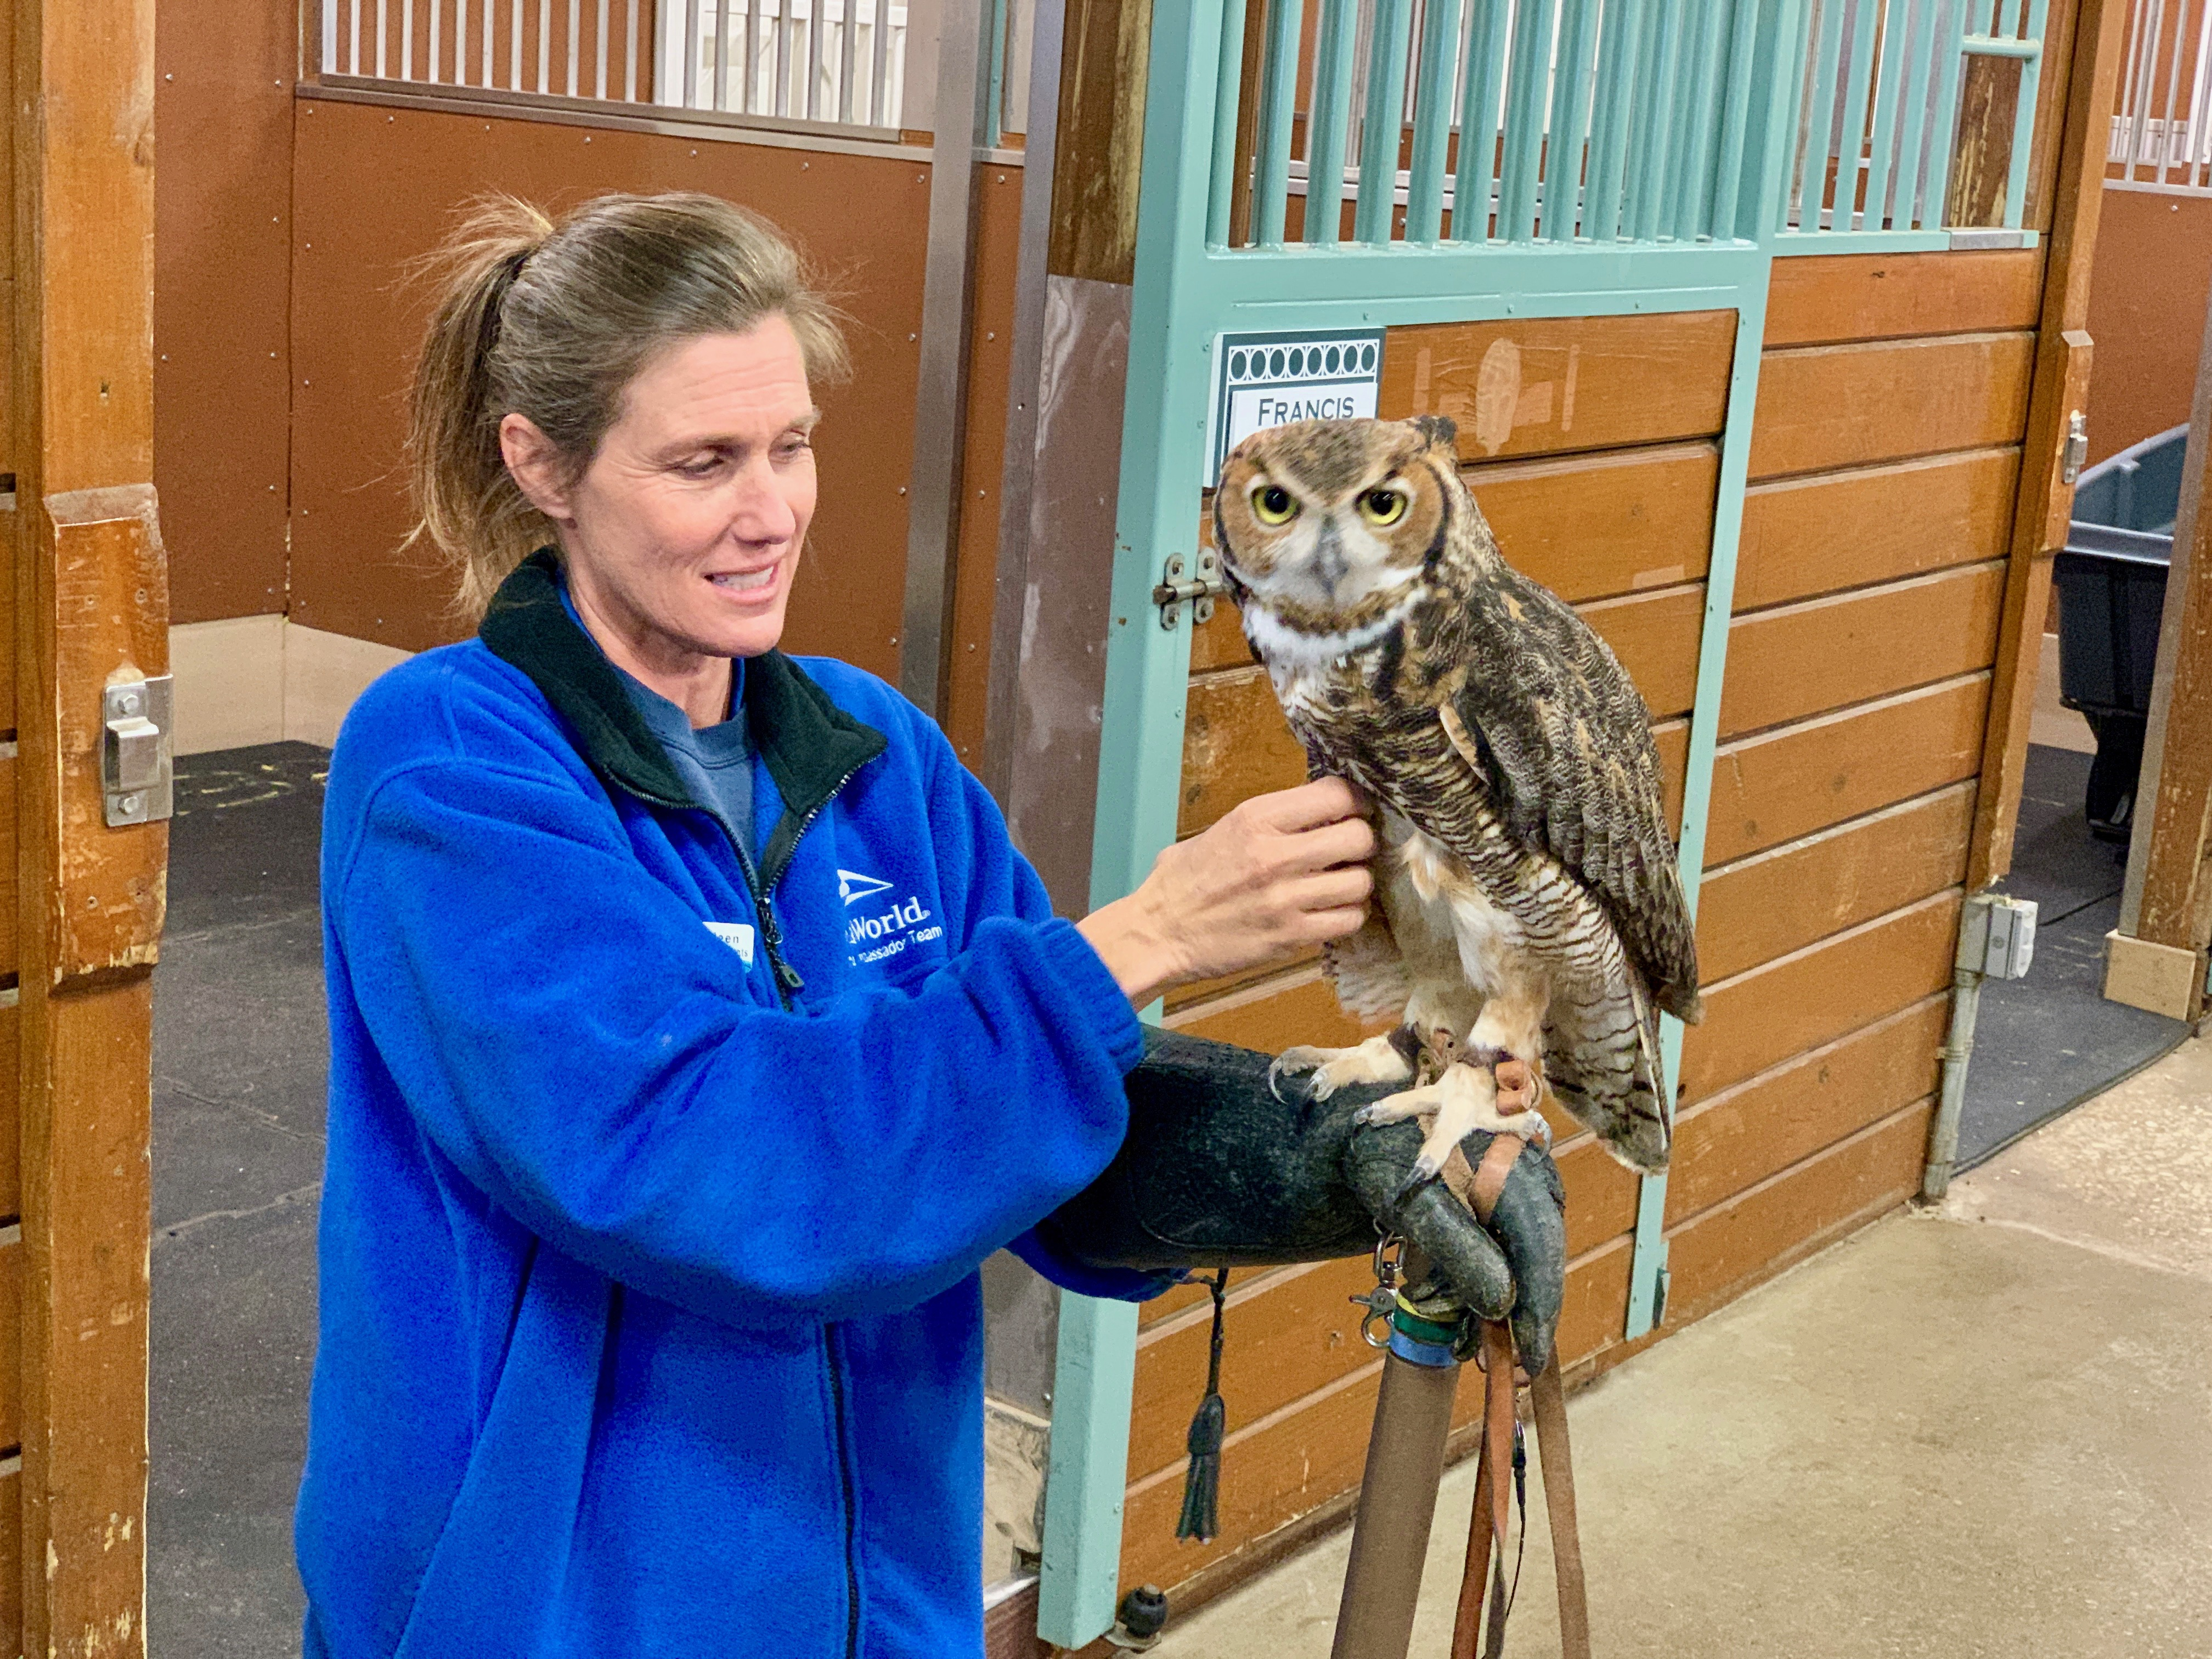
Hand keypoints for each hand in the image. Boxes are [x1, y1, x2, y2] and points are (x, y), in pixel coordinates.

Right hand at [1077, 778, 1374, 1006]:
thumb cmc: (1181, 882)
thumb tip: (1313, 812)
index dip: (1353, 802)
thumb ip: (1268, 821)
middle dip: (1360, 843)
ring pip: (1360, 882)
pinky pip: (1348, 920)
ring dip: (1355, 883)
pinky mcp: (1291, 936)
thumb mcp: (1220, 831)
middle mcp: (1276, 854)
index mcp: (1256, 818)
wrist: (1157, 934)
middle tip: (1347, 852)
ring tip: (1338, 885)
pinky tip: (1329, 913)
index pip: (1336, 794)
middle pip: (1359, 837)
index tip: (1349, 812)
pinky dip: (1346, 916)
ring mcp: (1287, 898)